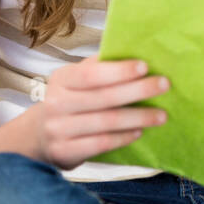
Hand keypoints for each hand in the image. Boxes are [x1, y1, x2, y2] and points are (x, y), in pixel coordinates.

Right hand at [33, 55, 170, 170]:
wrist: (39, 136)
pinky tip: (139, 132)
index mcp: (62, 79)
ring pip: (106, 122)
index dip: (118, 70)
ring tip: (161, 115)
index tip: (145, 66)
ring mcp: (58, 129)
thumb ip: (99, 67)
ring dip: (138, 117)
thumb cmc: (70, 100)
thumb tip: (135, 52)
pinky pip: (101, 144)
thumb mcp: (76, 79)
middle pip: (103, 97)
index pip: (91, 73)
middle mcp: (57, 103)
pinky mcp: (64, 152)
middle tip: (164, 85)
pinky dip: (123, 138)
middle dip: (138, 91)